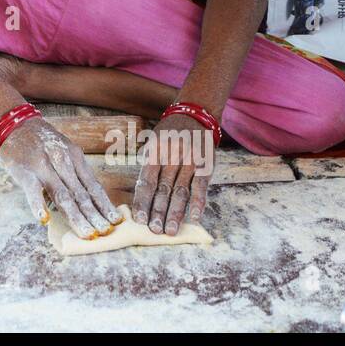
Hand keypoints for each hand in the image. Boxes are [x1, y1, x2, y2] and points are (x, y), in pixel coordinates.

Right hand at [0, 117, 122, 238]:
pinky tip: (44, 219)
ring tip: (86, 233)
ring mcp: (44, 167)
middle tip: (105, 233)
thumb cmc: (43, 142)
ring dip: (76, 217)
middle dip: (94, 216)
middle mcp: (63, 161)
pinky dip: (38, 204)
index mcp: (75, 157)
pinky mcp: (25, 171)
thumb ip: (74, 173)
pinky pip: (33, 190)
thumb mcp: (64, 150)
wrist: (16, 125)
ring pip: (63, 195)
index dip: (104, 205)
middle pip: (81, 194)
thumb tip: (89, 202)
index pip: (93, 186)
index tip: (115, 221)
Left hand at [132, 114, 213, 235]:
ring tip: (171, 231)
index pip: (146, 181)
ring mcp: (189, 161)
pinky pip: (201, 186)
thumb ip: (147, 163)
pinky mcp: (205, 165)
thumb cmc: (170, 132)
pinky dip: (198, 202)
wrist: (195, 114)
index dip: (142, 201)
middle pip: (163, 189)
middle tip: (154, 231)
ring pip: (181, 191)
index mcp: (155, 153)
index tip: (139, 219)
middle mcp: (171, 157)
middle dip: (158, 212)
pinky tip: (195, 217)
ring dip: (176, 213)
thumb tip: (139, 189)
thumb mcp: (153, 141)